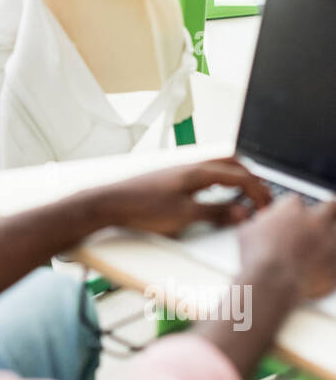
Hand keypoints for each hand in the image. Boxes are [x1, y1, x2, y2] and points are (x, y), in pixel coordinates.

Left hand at [98, 157, 270, 236]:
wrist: (110, 203)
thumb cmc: (143, 208)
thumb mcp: (184, 216)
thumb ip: (216, 213)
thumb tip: (243, 213)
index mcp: (199, 172)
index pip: (240, 176)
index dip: (258, 192)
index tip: (268, 207)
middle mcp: (192, 166)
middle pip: (232, 163)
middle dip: (252, 178)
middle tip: (261, 197)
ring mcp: (181, 169)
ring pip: (218, 165)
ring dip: (236, 176)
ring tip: (244, 194)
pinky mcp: (172, 177)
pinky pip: (205, 172)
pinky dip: (220, 179)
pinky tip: (215, 193)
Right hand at [238, 195, 335, 299]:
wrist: (274, 282)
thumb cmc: (259, 257)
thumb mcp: (245, 233)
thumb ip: (249, 220)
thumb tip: (244, 213)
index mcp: (292, 209)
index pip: (296, 202)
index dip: (292, 211)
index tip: (289, 220)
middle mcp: (315, 220)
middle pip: (330, 206)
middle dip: (326, 212)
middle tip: (319, 222)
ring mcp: (330, 239)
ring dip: (329, 238)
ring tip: (318, 248)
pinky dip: (330, 262)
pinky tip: (320, 268)